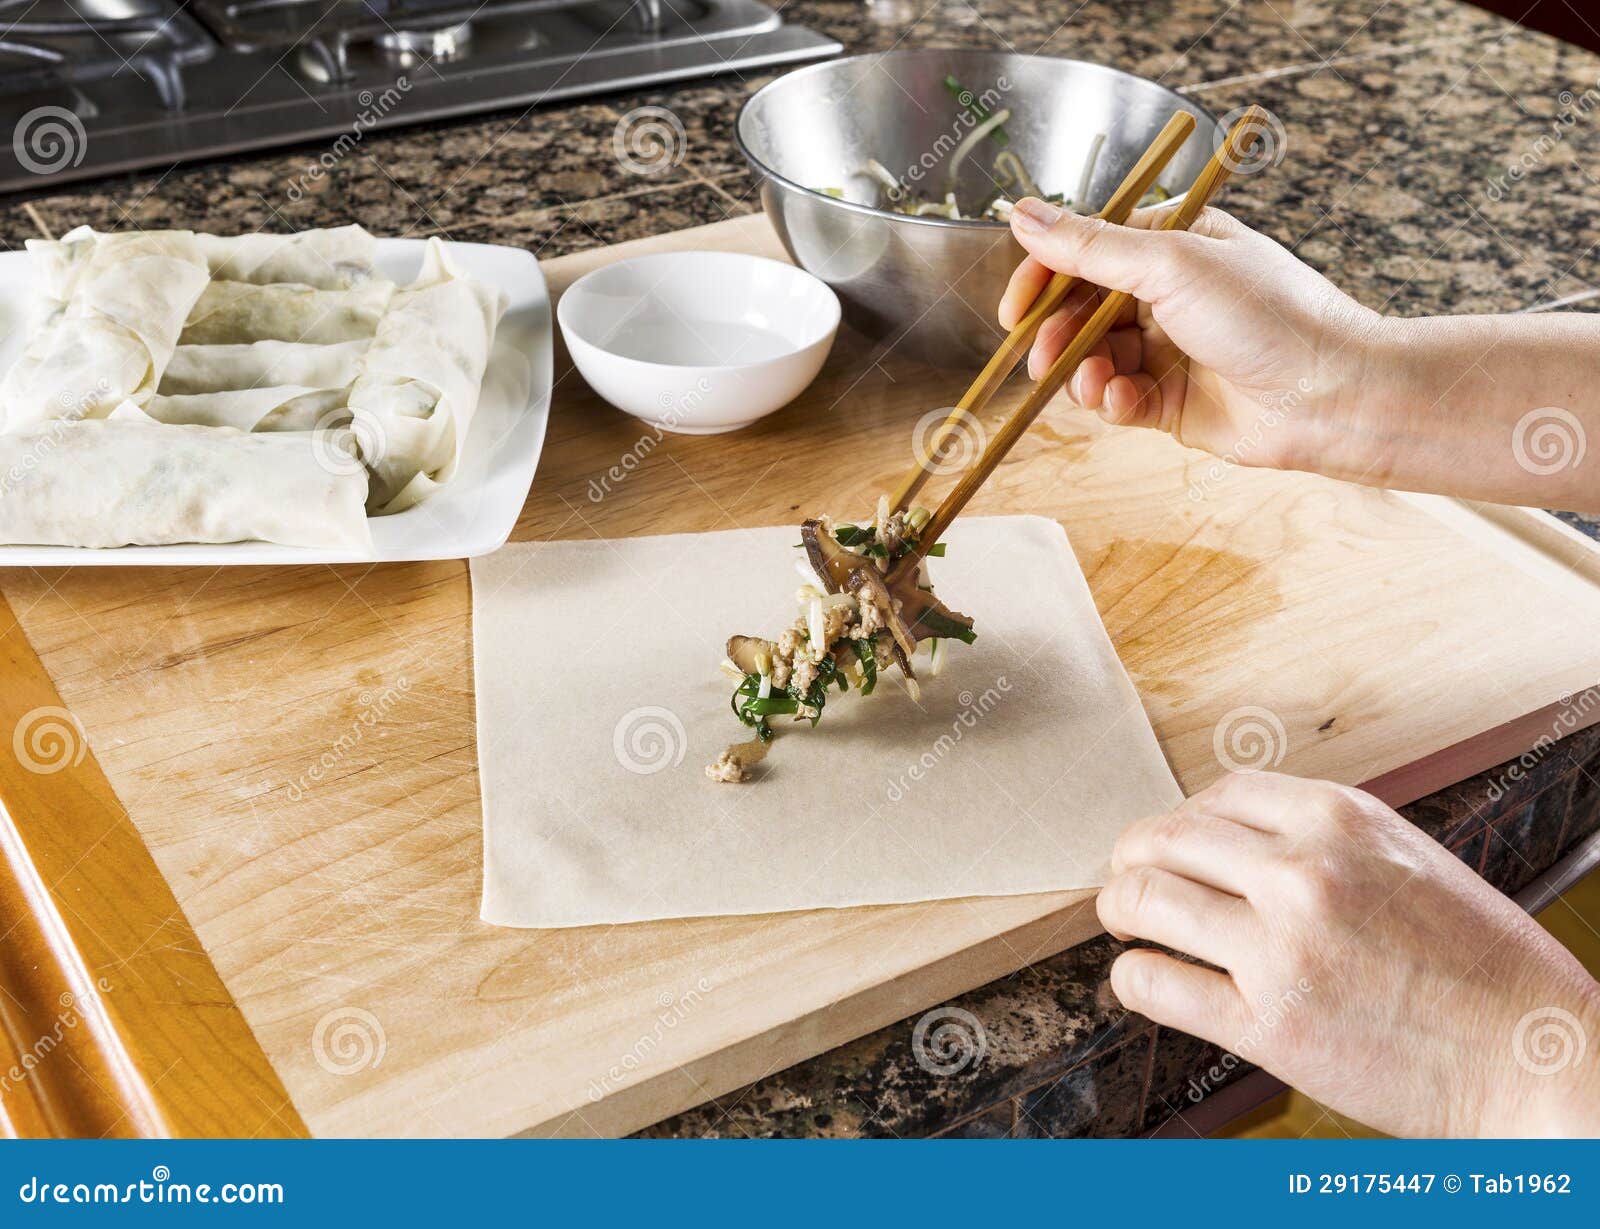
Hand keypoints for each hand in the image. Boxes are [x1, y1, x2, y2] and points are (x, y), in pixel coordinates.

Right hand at [1001, 199, 1385, 478]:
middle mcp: (1168, 294)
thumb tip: (1023, 214)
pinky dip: (1111, 402)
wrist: (1329, 395)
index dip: (1045, 278)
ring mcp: (1168, 349)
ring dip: (1082, 372)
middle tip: (1043, 356)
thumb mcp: (1171, 264)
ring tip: (1094, 383)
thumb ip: (1090, 246)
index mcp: (1172, 244)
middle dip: (1058, 334)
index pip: (1086, 250)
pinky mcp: (1169, 401)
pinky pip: (1117, 400)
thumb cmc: (1268, 314)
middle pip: (1081, 308)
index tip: (1016, 308)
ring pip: (1092, 358)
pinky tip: (1124, 402)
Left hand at [1099, 771, 1599, 1136]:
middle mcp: (1303, 871)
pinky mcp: (1267, 1025)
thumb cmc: (1483, 966)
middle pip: (1164, 838)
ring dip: (1119, 908)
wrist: (1538, 1059)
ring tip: (1125, 921)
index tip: (1171, 844)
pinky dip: (1132, 977)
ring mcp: (1281, 947)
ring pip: (1144, 899)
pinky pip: (1155, 982)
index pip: (1217, 795)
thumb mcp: (1408, 859)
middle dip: (1131, 858)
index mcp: (1341, 819)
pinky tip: (1141, 978)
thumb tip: (1235, 839)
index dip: (1181, 819)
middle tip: (1126, 880)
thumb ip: (1324, 842)